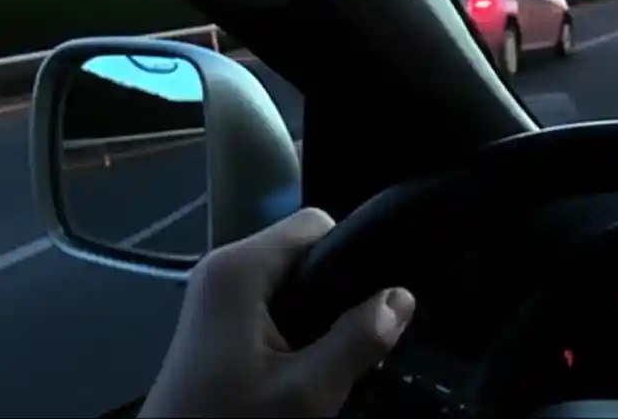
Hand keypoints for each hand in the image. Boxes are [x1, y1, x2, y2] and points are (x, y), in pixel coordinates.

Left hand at [140, 208, 415, 416]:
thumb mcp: (306, 392)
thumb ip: (358, 340)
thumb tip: (402, 298)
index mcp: (238, 269)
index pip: (316, 225)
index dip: (350, 258)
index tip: (367, 306)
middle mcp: (222, 271)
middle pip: (305, 253)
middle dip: (336, 294)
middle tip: (351, 345)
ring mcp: (215, 298)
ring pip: (292, 283)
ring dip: (318, 318)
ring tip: (327, 362)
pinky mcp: (216, 325)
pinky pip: (273, 306)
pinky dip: (296, 331)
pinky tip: (303, 369)